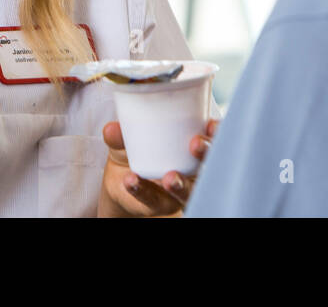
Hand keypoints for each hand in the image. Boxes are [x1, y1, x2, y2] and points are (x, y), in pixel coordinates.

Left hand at [97, 118, 217, 216]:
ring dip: (181, 183)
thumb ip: (122, 134)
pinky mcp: (160, 204)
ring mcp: (179, 190)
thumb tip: (111, 129)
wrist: (121, 179)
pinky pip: (154, 200)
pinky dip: (143, 190)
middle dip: (206, 154)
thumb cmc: (137, 149)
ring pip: (188, 191)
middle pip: (208, 165)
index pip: (213, 138)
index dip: (216, 132)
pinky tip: (132, 181)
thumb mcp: (130, 137)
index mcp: (192, 146)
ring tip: (169, 177)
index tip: (210, 124)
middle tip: (195, 143)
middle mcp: (192, 170)